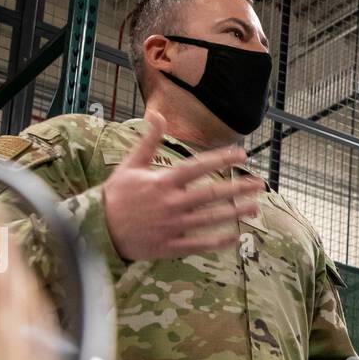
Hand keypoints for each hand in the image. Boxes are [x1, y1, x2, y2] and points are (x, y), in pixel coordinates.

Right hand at [101, 111, 265, 261]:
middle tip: (260, 185)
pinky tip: (235, 236)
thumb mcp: (131, 165)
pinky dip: (219, 241)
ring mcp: (173, 226)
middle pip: (212, 194)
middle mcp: (172, 203)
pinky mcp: (171, 246)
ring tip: (254, 208)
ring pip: (212, 219)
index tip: (242, 155)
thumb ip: (149, 140)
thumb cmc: (116, 195)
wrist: (98, 229)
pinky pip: (200, 244)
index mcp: (163, 181)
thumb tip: (157, 114)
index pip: (199, 167)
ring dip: (235, 213)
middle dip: (239, 189)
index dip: (222, 160)